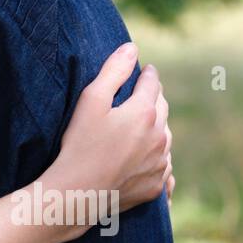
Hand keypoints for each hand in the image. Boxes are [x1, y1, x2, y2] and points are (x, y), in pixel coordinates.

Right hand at [45, 43, 172, 219]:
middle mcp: (160, 137)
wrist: (78, 194)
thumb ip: (113, 72)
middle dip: (153, 99)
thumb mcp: (90, 101)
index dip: (148, 74)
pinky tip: (145, 157)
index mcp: (144, 112)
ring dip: (156, 129)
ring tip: (141, 127)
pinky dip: (156, 156)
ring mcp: (161, 163)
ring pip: (165, 137)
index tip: (146, 70)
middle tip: (143, 95)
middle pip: (162, 109)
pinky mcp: (157, 186)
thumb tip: (132, 49)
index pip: (152, 84)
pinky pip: (163, 165)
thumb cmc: (79, 145)